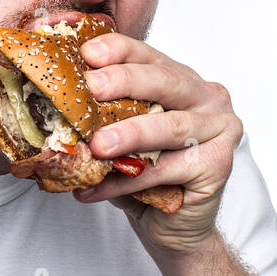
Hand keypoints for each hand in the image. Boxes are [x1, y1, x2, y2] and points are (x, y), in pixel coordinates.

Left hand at [73, 30, 242, 254]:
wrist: (173, 224)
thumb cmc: (146, 174)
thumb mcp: (123, 137)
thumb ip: (105, 116)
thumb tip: (56, 104)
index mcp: (183, 80)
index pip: (150, 56)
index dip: (120, 50)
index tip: (88, 54)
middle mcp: (208, 97)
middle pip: (165, 82)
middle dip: (126, 81)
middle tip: (92, 87)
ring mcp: (220, 129)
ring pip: (170, 127)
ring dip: (130, 135)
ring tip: (96, 146)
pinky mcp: (220, 165)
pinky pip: (167, 170)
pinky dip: (129, 181)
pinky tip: (96, 189)